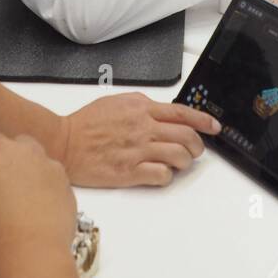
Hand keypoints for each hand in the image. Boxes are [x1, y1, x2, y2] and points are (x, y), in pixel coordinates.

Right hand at [0, 132, 76, 268]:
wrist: (30, 257)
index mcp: (0, 151)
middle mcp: (29, 152)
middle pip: (18, 145)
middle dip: (10, 159)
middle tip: (2, 189)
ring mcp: (52, 169)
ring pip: (39, 162)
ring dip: (30, 174)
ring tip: (21, 205)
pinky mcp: (69, 188)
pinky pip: (54, 182)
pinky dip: (47, 191)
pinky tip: (38, 215)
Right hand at [60, 92, 218, 186]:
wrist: (64, 142)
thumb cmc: (85, 124)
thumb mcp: (116, 102)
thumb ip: (141, 106)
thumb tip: (160, 113)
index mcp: (141, 107)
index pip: (182, 112)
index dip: (203, 120)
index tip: (214, 127)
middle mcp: (143, 127)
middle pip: (187, 135)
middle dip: (197, 145)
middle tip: (195, 151)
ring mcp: (138, 149)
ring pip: (179, 156)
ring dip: (184, 162)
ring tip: (178, 163)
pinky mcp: (130, 171)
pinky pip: (162, 175)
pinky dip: (167, 176)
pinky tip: (160, 173)